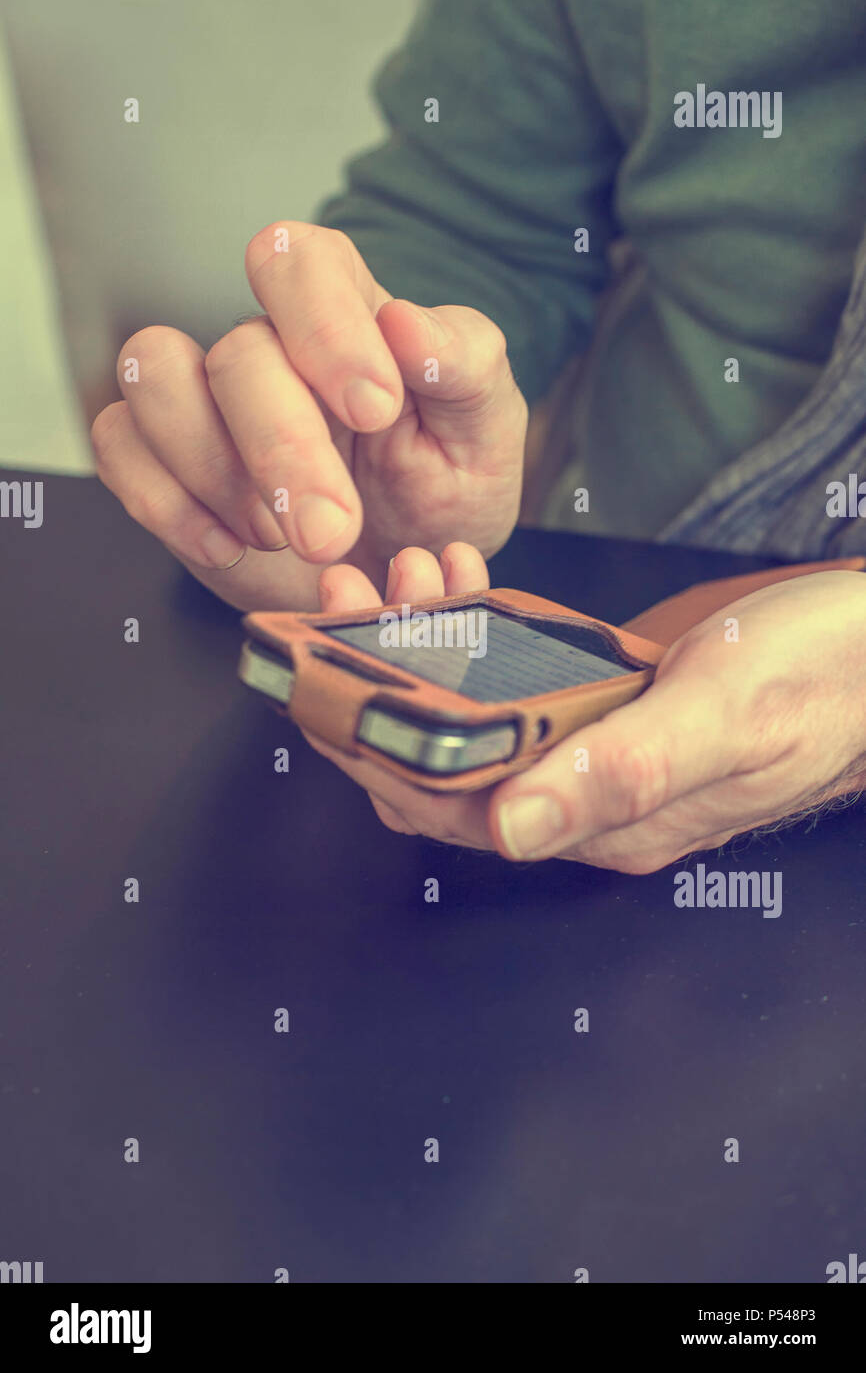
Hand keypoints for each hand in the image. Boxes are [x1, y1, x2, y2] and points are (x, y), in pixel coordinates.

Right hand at [91, 222, 525, 611]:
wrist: (405, 570)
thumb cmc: (443, 489)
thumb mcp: (486, 432)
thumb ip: (466, 365)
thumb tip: (408, 323)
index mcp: (349, 314)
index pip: (303, 262)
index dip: (325, 327)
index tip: (377, 411)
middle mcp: (269, 348)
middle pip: (237, 353)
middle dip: (284, 451)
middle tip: (333, 531)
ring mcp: (207, 403)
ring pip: (152, 378)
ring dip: (213, 468)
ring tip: (276, 535)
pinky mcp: (166, 463)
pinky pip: (119, 447)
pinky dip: (167, 503)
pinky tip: (231, 546)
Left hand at [304, 553, 865, 872]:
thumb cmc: (825, 680)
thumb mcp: (722, 716)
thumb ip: (621, 773)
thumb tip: (508, 828)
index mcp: (606, 821)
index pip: (452, 810)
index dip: (375, 755)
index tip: (323, 687)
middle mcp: (588, 797)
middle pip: (447, 762)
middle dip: (380, 691)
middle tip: (349, 602)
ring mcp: (595, 749)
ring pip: (473, 717)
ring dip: (422, 651)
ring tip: (405, 570)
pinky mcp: (607, 702)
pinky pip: (514, 681)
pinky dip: (472, 633)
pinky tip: (460, 578)